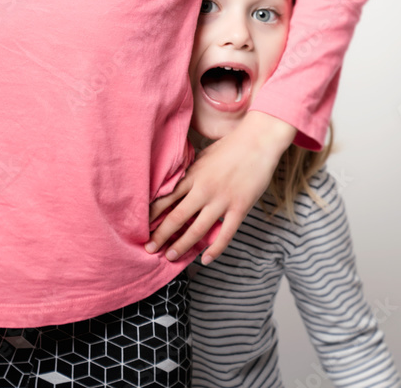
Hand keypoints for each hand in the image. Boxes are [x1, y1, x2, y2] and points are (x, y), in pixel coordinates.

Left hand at [146, 111, 295, 263]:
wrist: (258, 140)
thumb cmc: (230, 145)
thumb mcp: (203, 155)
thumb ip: (191, 171)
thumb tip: (176, 182)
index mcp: (193, 174)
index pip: (166, 197)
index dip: (152, 213)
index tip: (141, 225)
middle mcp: (204, 189)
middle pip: (177, 216)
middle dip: (161, 235)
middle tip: (149, 248)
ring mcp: (222, 199)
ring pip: (197, 229)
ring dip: (182, 245)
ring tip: (170, 256)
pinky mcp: (240, 207)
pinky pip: (226, 234)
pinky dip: (215, 249)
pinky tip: (205, 259)